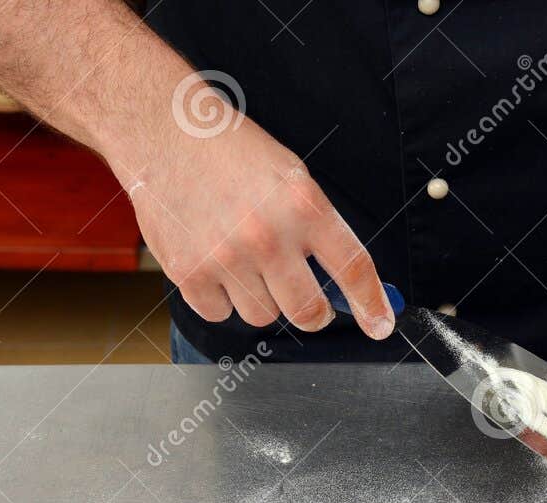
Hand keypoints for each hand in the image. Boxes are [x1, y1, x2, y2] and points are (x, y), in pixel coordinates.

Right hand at [128, 89, 393, 339]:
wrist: (165, 133)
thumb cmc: (232, 153)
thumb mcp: (291, 177)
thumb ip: (319, 228)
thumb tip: (343, 281)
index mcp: (303, 206)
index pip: (352, 267)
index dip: (371, 304)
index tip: (381, 326)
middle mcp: (268, 236)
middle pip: (308, 311)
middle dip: (314, 312)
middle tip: (307, 301)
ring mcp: (227, 258)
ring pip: (262, 316)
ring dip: (260, 298)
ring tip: (243, 260)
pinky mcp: (189, 273)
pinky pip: (220, 313)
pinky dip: (220, 298)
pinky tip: (213, 262)